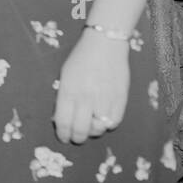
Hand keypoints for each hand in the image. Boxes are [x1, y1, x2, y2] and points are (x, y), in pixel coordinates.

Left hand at [53, 29, 129, 144]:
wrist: (105, 44)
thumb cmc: (80, 59)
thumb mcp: (65, 76)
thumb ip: (63, 98)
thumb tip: (61, 119)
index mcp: (68, 91)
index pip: (63, 122)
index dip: (63, 134)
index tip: (63, 138)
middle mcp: (86, 98)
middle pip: (81, 130)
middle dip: (77, 138)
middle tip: (76, 138)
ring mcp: (105, 99)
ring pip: (99, 128)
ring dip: (93, 131)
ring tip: (90, 125)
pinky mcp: (120, 98)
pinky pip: (114, 121)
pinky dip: (108, 124)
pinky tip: (103, 119)